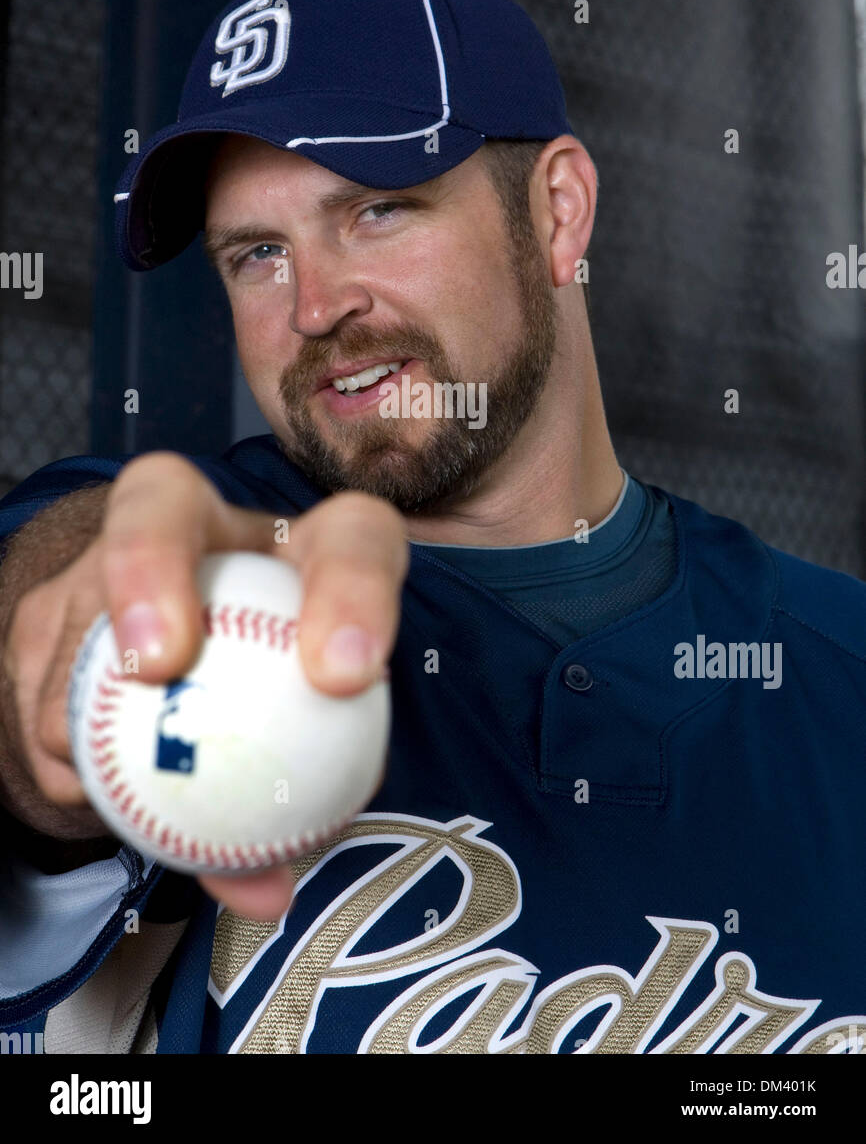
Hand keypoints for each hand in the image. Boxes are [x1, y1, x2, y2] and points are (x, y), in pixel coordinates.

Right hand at [2, 452, 407, 918]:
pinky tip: (85, 785)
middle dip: (149, 567)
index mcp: (308, 547)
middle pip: (161, 500)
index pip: (354, 538)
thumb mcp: (299, 748)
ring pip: (74, 597)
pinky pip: (35, 677)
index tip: (345, 677)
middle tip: (157, 665)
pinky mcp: (49, 606)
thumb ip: (288, 805)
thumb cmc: (270, 703)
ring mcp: (112, 553)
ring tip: (112, 786)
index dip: (355, 591)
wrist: (183, 661)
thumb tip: (265, 889)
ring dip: (85, 697)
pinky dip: (58, 745)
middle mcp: (207, 521)